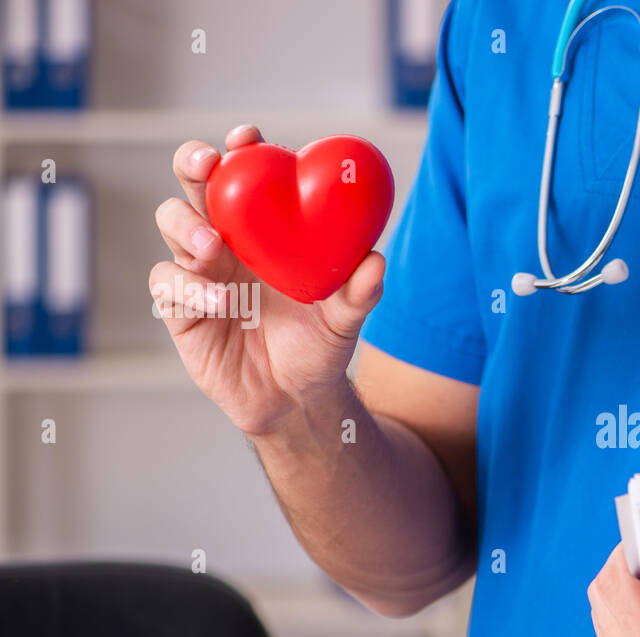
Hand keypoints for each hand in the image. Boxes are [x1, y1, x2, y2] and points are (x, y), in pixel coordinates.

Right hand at [148, 125, 384, 435]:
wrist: (296, 399)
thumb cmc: (319, 347)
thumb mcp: (345, 320)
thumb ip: (359, 292)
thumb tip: (376, 261)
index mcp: (264, 229)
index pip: (247, 175)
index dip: (243, 149)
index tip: (249, 137)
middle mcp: (226, 239)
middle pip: (195, 184)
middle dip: (194, 163)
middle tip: (209, 164)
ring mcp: (197, 270)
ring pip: (171, 223)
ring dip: (186, 225)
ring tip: (213, 244)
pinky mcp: (179, 307)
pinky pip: (168, 283)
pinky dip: (189, 286)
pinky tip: (221, 301)